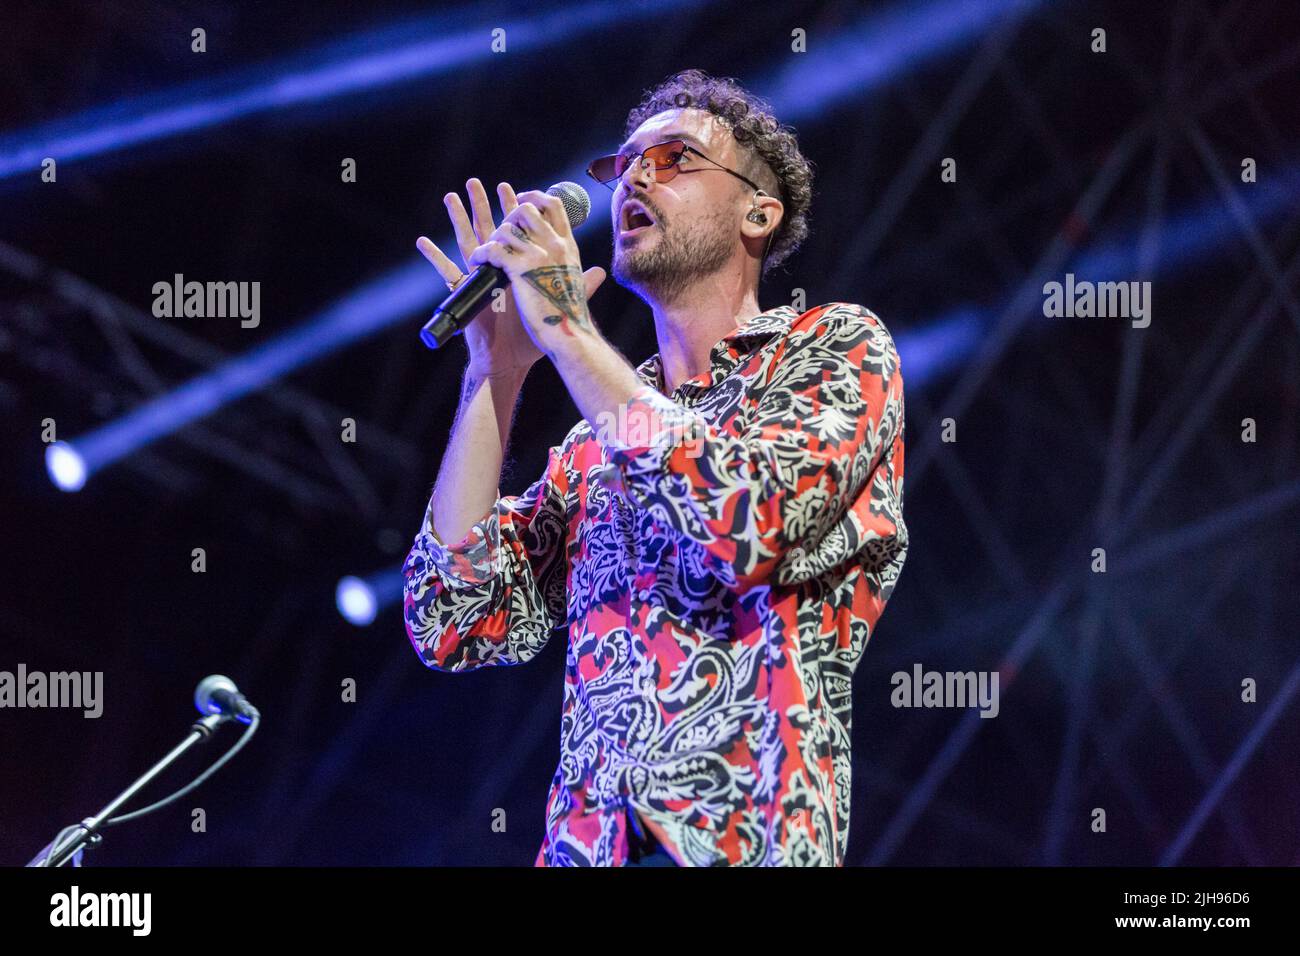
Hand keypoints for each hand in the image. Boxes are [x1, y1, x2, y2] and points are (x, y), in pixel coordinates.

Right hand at [416, 178, 605, 377]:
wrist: (513, 358)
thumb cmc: (533, 332)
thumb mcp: (557, 302)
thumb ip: (577, 284)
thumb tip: (600, 271)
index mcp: (517, 267)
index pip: (516, 231)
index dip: (514, 210)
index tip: (514, 190)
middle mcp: (497, 269)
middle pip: (488, 229)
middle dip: (483, 205)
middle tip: (476, 182)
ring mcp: (479, 278)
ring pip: (467, 242)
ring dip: (458, 219)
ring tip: (450, 196)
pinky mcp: (467, 293)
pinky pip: (447, 272)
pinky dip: (434, 257)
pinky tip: (422, 242)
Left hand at [465, 186, 603, 358]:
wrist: (568, 336)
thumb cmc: (572, 318)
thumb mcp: (582, 289)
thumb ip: (587, 277)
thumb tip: (598, 273)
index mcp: (568, 247)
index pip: (553, 205)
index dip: (533, 197)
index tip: (519, 199)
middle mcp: (555, 245)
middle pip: (527, 209)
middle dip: (507, 215)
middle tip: (499, 232)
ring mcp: (538, 256)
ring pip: (506, 228)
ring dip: (492, 239)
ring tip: (486, 254)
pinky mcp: (520, 270)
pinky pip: (494, 249)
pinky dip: (482, 254)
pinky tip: (478, 262)